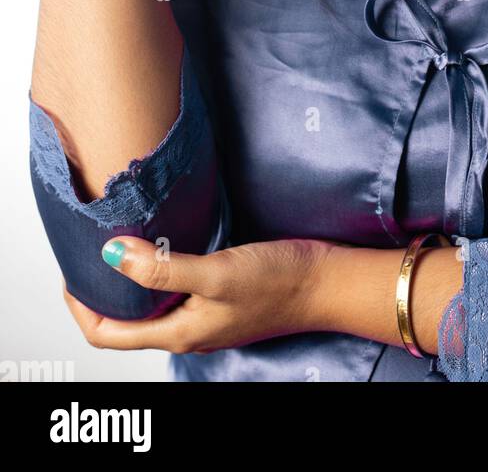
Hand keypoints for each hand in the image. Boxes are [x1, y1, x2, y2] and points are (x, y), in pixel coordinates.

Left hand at [62, 236, 336, 353]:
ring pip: (149, 305)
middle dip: (99, 291)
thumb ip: (162, 268)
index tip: (71, 271)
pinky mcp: (220, 297)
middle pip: (124, 322)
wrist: (326, 283)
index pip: (107, 335)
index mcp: (178, 334)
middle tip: (89, 250)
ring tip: (118, 241)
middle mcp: (186, 330)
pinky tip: (162, 242)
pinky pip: (174, 290)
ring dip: (127, 280)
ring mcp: (204, 316)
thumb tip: (110, 255)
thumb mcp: (215, 272)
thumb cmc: (277, 281)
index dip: (80, 308)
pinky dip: (156, 271)